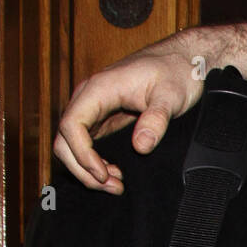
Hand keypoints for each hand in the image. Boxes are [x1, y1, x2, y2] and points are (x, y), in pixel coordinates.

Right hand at [52, 35, 211, 192]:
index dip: (81, 154)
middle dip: (82, 168)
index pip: (71, 125)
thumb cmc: (176, 71)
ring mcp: (94, 107)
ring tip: (114, 184)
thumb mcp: (171, 95)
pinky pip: (86, 142)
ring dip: (86, 168)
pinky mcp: (102, 116)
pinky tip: (112, 172)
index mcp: (99, 88)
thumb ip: (156, 119)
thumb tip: (141, 146)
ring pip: (72, 144)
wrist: (182, 59)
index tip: (102, 173)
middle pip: (64, 139)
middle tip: (111, 186)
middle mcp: (89, 97)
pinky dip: (94, 161)